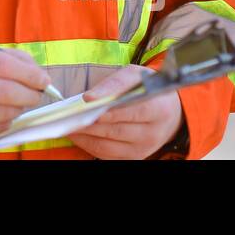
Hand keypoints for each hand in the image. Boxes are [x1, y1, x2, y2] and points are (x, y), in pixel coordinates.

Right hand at [0, 45, 54, 150]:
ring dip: (18, 109)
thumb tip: (34, 69)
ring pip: (3, 114)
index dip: (29, 73)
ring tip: (17, 103)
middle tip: (37, 93)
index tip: (43, 79)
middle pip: (6, 91)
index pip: (2, 65)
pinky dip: (3, 123)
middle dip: (30, 93)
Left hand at [67, 64, 183, 158]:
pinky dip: (88, 144)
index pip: (131, 111)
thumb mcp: (135, 76)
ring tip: (67, 124)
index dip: (108, 108)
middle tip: (66, 115)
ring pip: (108, 145)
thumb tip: (90, 98)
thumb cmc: (146, 89)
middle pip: (116, 130)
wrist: (167, 112)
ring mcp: (144, 149)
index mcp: (159, 109)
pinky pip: (106, 154)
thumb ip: (114, 84)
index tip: (86, 101)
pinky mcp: (133, 157)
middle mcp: (153, 133)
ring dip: (84, 135)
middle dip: (89, 122)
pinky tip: (76, 133)